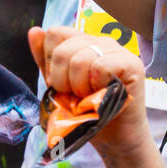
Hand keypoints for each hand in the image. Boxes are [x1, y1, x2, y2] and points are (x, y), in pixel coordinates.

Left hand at [28, 26, 151, 162]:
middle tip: (75, 95)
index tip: (62, 83)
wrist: (110, 136)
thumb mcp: (58, 85)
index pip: (55, 33)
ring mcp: (119, 51)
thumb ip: (45, 59)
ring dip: (79, 86)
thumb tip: (34, 31)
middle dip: (61, 79)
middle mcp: (102, 42)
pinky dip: (95, 85)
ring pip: (81, 58)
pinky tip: (102, 94)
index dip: (51, 63)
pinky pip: (101, 66)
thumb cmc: (85, 112)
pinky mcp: (132, 64)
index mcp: (84, 43)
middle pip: (63, 48)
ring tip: (88, 96)